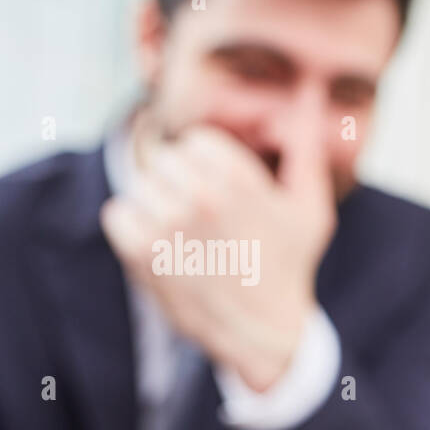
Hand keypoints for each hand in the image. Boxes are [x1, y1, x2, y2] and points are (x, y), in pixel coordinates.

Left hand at [101, 120, 334, 391]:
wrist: (263, 332)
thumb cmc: (288, 267)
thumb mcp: (310, 210)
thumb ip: (306, 152)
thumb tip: (311, 98)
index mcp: (239, 179)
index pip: (197, 143)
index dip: (209, 169)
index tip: (222, 197)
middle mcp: (201, 197)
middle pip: (166, 160)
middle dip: (182, 186)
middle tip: (203, 221)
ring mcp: (168, 225)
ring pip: (142, 186)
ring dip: (158, 208)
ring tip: (186, 238)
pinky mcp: (141, 252)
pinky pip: (119, 214)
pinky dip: (134, 231)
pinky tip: (164, 250)